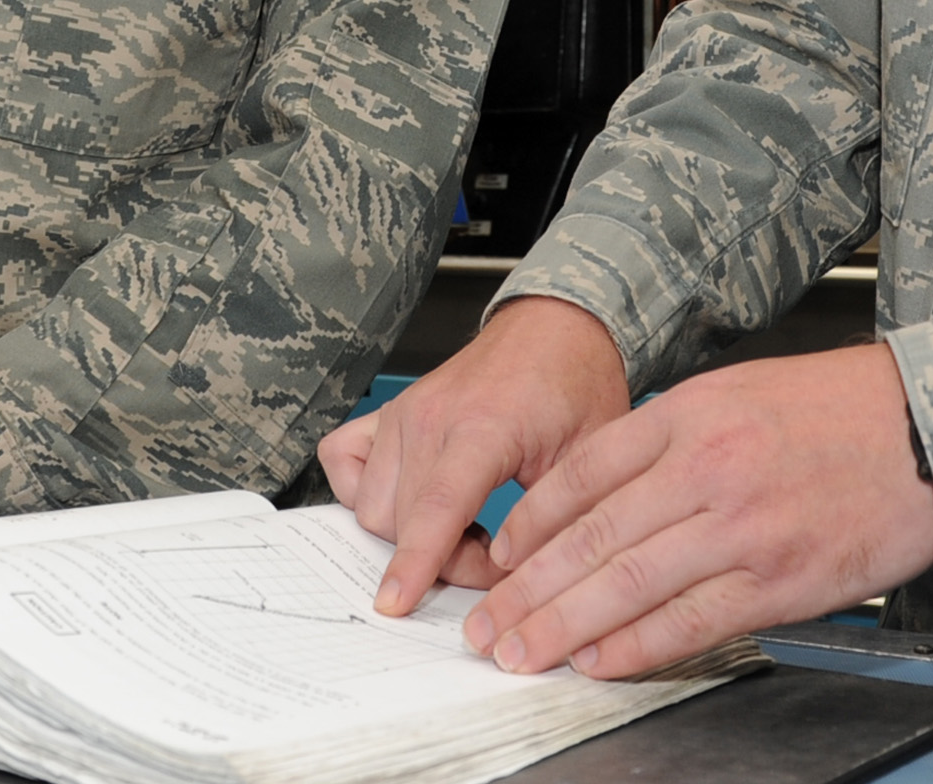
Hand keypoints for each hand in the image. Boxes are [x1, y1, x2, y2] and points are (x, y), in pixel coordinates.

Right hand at [320, 295, 630, 616]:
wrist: (555, 328)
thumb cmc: (575, 385)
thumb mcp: (590, 458)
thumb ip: (557, 519)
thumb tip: (527, 583)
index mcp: (482, 425)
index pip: (436, 506)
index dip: (416, 561)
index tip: (396, 603)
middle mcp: (429, 417)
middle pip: (400, 521)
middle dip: (444, 561)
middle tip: (495, 558)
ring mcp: (401, 412)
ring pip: (370, 505)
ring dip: (409, 536)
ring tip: (463, 529)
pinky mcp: (388, 412)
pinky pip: (343, 461)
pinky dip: (362, 493)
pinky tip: (409, 503)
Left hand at [460, 342, 932, 679]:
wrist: (929, 430)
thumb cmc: (838, 410)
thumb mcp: (738, 392)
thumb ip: (670, 434)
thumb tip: (601, 489)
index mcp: (689, 413)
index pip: (584, 472)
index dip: (533, 522)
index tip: (501, 556)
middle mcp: (707, 467)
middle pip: (594, 535)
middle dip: (530, 587)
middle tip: (488, 624)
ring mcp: (743, 526)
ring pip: (631, 583)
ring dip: (566, 625)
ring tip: (522, 653)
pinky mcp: (780, 579)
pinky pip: (693, 620)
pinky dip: (639, 645)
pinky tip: (600, 659)